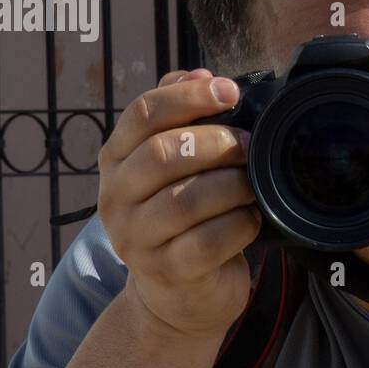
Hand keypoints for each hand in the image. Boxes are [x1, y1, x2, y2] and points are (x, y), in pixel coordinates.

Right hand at [97, 68, 260, 341]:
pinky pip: (207, 241)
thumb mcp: (175, 166)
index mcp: (116, 159)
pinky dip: (239, 225)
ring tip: (252, 184)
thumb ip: (182, 117)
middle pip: (163, 153)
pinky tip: (251, 219)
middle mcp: (116, 197)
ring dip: (232, 185)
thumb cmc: (184, 218)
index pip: (143, 113)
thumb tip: (201, 72)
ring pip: (187, 199)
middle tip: (249, 145)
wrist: (177, 295)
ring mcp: (136, 238)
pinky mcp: (166, 271)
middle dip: (217, 143)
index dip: (189, 95)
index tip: (230, 91)